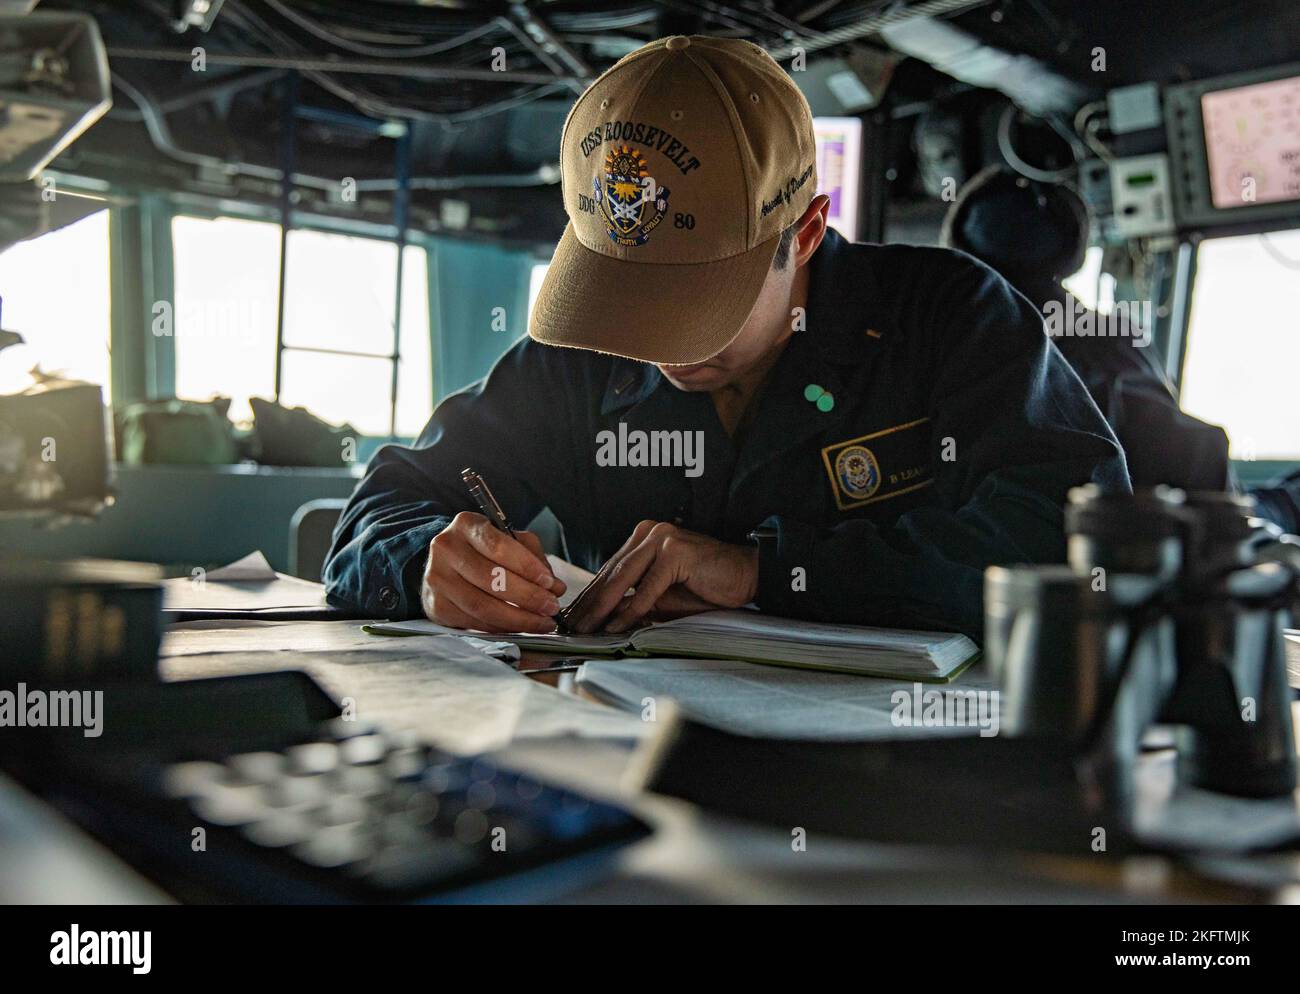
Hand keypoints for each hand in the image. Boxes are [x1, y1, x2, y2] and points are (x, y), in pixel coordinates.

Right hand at [420, 511, 565, 632]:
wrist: (445, 564)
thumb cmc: (483, 550)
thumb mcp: (509, 540)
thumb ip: (533, 558)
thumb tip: (554, 587)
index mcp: (466, 525)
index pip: (498, 546)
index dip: (526, 566)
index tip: (549, 583)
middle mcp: (446, 549)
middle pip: (491, 579)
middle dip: (528, 597)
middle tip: (551, 607)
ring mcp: (437, 579)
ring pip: (482, 606)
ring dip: (518, 618)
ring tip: (542, 622)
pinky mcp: (436, 606)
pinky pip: (474, 622)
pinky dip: (502, 627)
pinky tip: (520, 627)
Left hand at [567, 521, 757, 633]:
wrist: (745, 576)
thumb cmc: (705, 586)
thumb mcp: (662, 597)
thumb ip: (632, 601)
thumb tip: (602, 618)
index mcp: (643, 538)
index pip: (609, 570)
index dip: (589, 595)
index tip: (572, 617)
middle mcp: (649, 533)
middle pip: (611, 573)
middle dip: (589, 604)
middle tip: (570, 627)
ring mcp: (662, 539)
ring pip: (623, 579)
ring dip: (601, 608)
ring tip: (585, 629)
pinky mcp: (675, 552)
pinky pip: (646, 588)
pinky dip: (630, 610)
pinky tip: (616, 626)